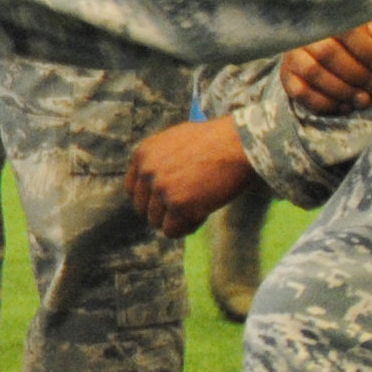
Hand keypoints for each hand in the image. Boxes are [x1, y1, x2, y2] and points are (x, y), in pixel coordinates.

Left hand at [125, 116, 262, 238]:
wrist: (239, 143)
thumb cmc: (215, 140)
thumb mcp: (175, 140)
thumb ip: (159, 160)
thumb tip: (152, 184)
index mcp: (143, 154)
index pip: (132, 189)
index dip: (150, 197)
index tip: (166, 199)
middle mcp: (147, 172)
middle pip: (142, 208)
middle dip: (162, 210)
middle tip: (185, 206)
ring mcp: (162, 190)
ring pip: (156, 221)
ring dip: (175, 219)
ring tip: (197, 208)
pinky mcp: (179, 206)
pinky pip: (172, 231)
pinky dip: (186, 228)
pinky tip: (202, 214)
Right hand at [279, 19, 371, 115]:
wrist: (317, 51)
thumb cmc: (351, 41)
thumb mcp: (369, 32)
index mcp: (328, 19)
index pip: (346, 31)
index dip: (366, 52)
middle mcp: (306, 35)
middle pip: (328, 53)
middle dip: (356, 74)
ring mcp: (293, 56)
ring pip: (313, 73)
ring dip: (342, 90)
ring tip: (363, 100)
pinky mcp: (286, 77)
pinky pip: (301, 92)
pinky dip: (324, 103)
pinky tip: (344, 107)